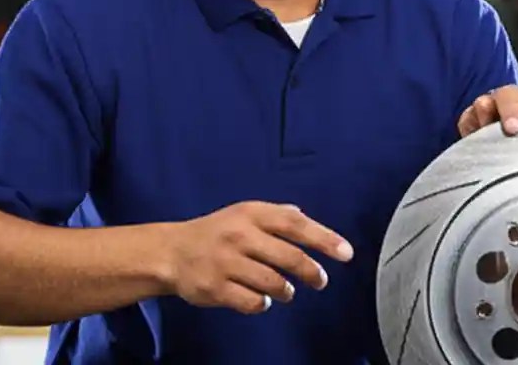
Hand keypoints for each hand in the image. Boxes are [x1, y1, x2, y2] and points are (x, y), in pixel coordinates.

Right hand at [161, 201, 352, 314]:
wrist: (171, 252)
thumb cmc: (214, 233)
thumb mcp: (242, 214)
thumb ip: (274, 215)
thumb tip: (302, 215)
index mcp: (249, 213)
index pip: (294, 224)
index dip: (324, 238)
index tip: (346, 253)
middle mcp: (238, 235)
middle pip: (289, 256)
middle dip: (311, 272)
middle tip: (320, 281)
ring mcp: (226, 262)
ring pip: (274, 282)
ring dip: (287, 290)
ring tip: (287, 291)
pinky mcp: (216, 287)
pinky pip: (253, 302)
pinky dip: (264, 303)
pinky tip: (261, 298)